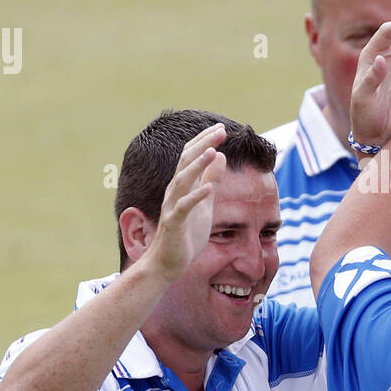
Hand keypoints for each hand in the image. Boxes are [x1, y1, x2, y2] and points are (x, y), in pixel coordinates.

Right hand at [147, 124, 226, 280]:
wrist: (169, 262)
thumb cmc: (186, 233)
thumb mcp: (205, 203)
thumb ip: (211, 180)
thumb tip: (220, 156)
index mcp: (182, 185)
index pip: (192, 157)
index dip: (205, 141)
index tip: (221, 128)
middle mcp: (174, 192)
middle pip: (186, 162)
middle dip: (203, 144)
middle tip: (220, 131)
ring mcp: (173, 206)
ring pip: (183, 180)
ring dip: (197, 165)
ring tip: (212, 151)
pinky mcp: (174, 224)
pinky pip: (184, 207)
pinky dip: (195, 197)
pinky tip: (208, 188)